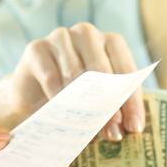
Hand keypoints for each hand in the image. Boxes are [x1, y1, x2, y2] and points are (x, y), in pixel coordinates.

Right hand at [0, 23, 144, 137]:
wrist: (33, 94)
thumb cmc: (74, 94)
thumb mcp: (99, 100)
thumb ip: (116, 107)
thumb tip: (130, 129)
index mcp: (110, 42)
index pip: (126, 70)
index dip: (132, 101)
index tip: (133, 128)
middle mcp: (87, 34)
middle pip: (102, 69)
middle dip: (109, 104)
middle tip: (112, 133)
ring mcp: (60, 37)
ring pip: (76, 72)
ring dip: (83, 104)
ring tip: (88, 130)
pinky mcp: (37, 48)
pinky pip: (51, 76)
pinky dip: (58, 98)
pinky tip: (62, 116)